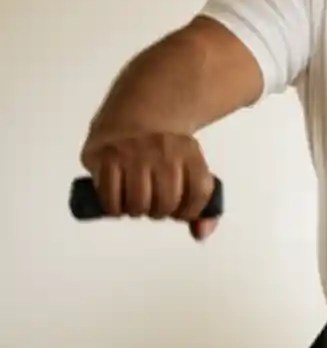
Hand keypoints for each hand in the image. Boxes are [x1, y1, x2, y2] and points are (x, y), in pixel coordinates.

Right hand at [80, 132, 219, 239]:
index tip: (180, 211)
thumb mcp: (190, 165)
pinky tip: (118, 202)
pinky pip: (111, 199)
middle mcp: (163, 151)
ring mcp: (133, 153)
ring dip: (137, 211)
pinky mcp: (106, 158)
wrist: (136, 113)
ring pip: (138, 204)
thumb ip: (200, 202)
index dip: (190, 211)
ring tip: (136, 202)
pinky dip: (114, 209)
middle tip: (153, 205)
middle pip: (167, 203)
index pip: (199, 193)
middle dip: (160, 212)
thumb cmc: (165, 150)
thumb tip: (200, 235)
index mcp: (189, 151)